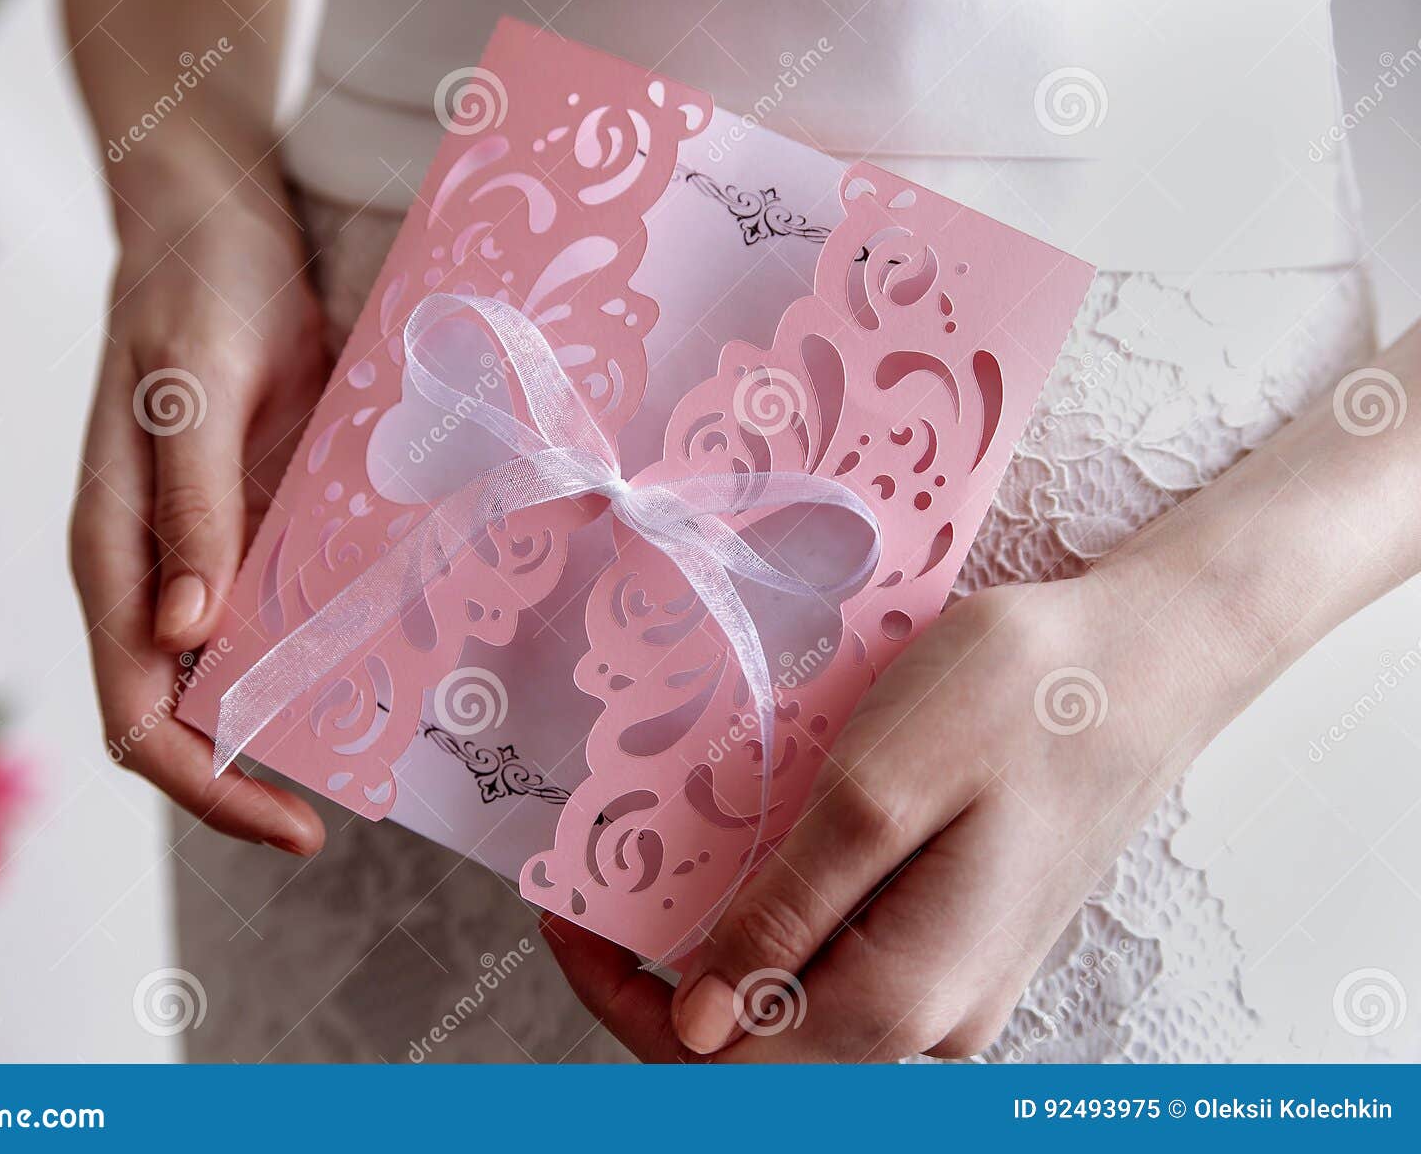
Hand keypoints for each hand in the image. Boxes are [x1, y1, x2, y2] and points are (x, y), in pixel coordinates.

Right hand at [69, 159, 329, 853]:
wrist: (217, 220)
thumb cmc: (192, 290)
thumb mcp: (196, 391)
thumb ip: (191, 506)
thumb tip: (186, 633)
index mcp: (114, 554)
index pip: (140, 713)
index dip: (210, 785)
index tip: (295, 825)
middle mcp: (155, 572)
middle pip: (187, 715)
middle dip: (256, 775)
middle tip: (353, 800)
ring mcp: (207, 553)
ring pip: (238, 674)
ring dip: (296, 719)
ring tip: (383, 746)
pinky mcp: (255, 522)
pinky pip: (282, 609)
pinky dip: (323, 647)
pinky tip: (386, 659)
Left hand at [541, 570, 1251, 1059]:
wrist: (1150, 659)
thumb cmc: (1021, 703)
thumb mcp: (877, 793)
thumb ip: (786, 922)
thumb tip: (701, 1026)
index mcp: (901, 997)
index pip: (722, 1058)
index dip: (624, 1000)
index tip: (568, 916)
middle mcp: (930, 1020)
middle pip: (757, 1044)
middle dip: (663, 974)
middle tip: (609, 875)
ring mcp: (954, 984)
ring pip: (799, 1003)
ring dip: (721, 945)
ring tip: (674, 851)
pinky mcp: (963, 938)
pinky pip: (846, 960)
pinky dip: (782, 920)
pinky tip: (762, 846)